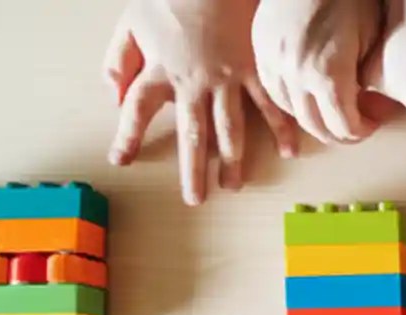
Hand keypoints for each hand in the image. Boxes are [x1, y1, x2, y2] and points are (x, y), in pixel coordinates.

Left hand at [104, 0, 296, 204]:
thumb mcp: (131, 23)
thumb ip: (118, 61)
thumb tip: (116, 96)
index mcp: (160, 71)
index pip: (137, 110)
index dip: (128, 136)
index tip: (121, 160)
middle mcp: (194, 83)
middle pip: (193, 136)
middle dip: (194, 171)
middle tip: (195, 199)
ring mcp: (229, 79)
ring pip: (231, 128)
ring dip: (233, 161)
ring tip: (234, 187)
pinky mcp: (255, 71)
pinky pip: (269, 105)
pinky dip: (281, 129)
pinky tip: (289, 152)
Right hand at [252, 0, 381, 144]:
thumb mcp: (370, 40)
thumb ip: (364, 80)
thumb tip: (367, 106)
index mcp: (329, 74)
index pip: (345, 127)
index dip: (361, 131)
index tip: (370, 125)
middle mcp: (298, 74)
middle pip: (318, 127)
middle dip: (340, 133)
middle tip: (354, 125)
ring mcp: (274, 63)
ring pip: (293, 113)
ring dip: (315, 121)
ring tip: (331, 113)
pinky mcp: (260, 51)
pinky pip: (273, 91)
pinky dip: (291, 103)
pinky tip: (306, 98)